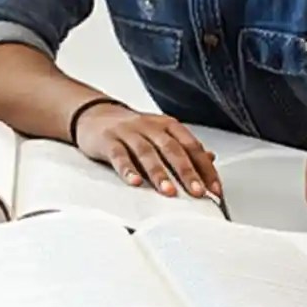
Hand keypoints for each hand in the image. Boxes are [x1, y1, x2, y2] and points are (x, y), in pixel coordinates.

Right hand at [74, 104, 220, 197]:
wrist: (93, 115)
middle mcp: (149, 126)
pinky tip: (135, 182)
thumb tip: (210, 160)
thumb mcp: (160, 134)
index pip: (191, 146)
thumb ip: (183, 148)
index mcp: (167, 125)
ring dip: (159, 173)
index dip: (204, 168)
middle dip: (186, 172)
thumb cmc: (131, 130)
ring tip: (169, 191)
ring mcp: (127, 132)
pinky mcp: (107, 140)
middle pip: (171, 149)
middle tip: (196, 192)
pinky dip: (127, 169)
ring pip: (146, 152)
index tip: (213, 188)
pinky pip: (118, 155)